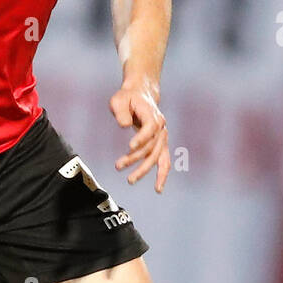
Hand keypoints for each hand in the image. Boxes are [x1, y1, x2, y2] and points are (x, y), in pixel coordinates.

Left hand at [109, 77, 169, 192]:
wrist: (141, 94)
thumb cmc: (128, 97)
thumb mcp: (119, 100)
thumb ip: (121, 112)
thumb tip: (125, 126)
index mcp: (152, 115)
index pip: (150, 129)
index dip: (141, 138)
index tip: (130, 147)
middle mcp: (161, 128)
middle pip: (151, 146)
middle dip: (135, 158)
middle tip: (118, 165)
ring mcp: (162, 137)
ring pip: (156, 156)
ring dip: (144, 169)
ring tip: (130, 180)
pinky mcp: (159, 144)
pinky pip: (164, 161)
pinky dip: (162, 175)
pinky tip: (158, 188)